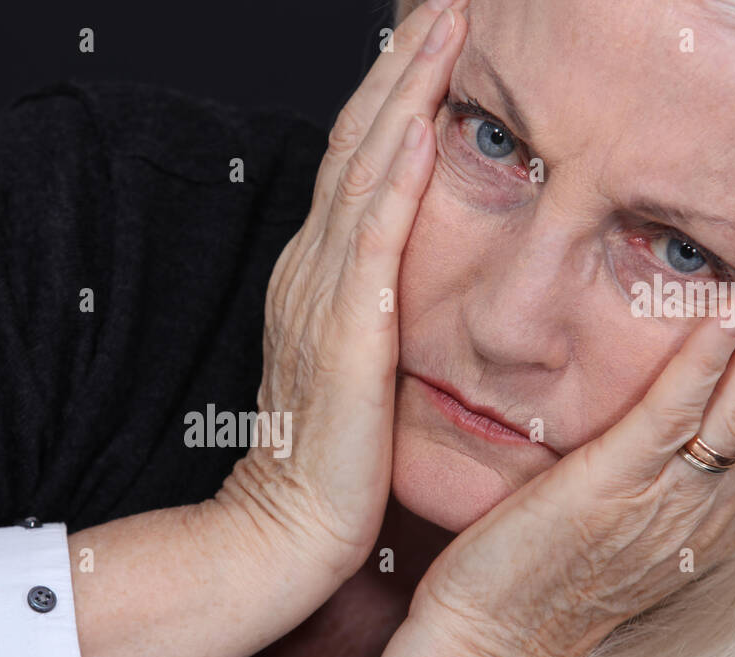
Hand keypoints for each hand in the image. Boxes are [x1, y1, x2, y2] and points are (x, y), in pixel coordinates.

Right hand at [218, 0, 468, 582]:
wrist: (286, 527)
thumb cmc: (330, 460)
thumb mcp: (354, 370)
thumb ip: (373, 314)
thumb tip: (410, 284)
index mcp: (316, 277)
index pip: (356, 164)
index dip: (393, 96)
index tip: (437, 42)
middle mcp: (310, 269)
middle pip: (356, 142)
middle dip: (402, 66)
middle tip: (447, 3)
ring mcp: (321, 294)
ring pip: (365, 168)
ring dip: (407, 92)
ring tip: (448, 27)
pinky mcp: (343, 330)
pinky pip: (373, 235)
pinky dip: (399, 173)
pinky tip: (428, 122)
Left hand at [409, 224, 734, 656]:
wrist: (492, 646)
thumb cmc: (553, 579)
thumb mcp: (641, 524)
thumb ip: (680, 470)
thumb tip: (706, 407)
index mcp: (724, 513)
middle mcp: (712, 510)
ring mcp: (665, 502)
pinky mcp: (606, 492)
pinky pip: (668, 422)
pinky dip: (702, 365)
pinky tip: (726, 311)